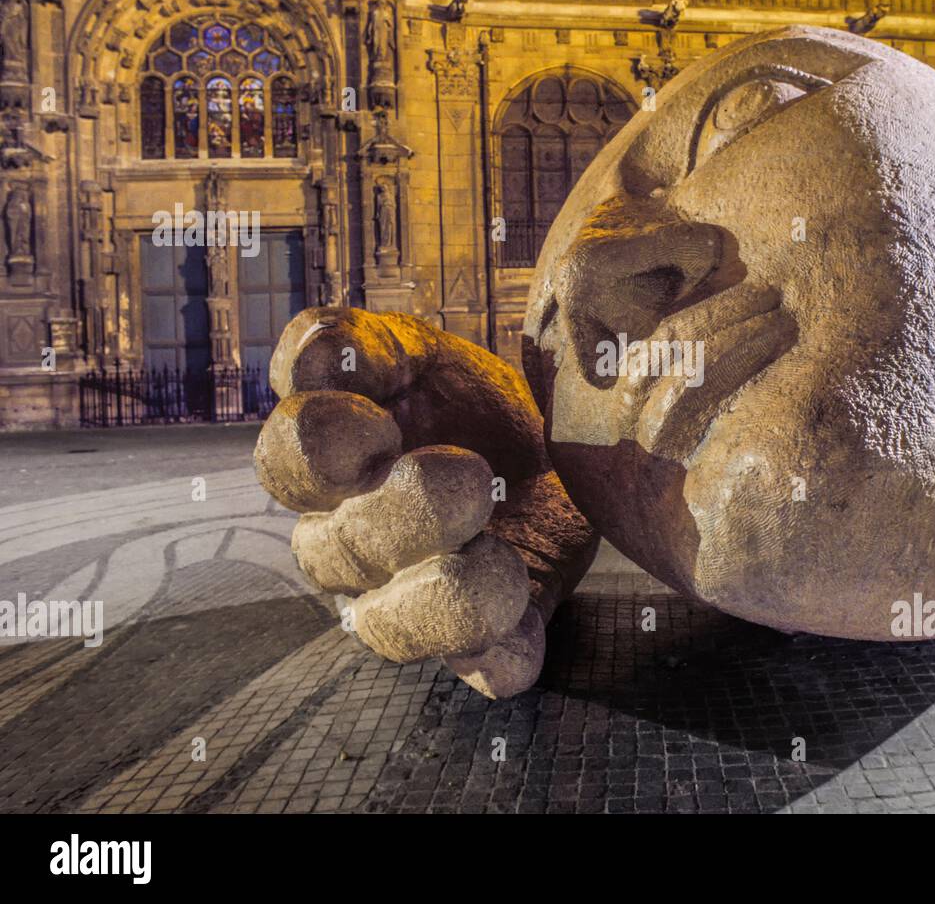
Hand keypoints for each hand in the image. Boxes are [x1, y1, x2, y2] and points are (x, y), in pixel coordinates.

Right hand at [253, 307, 597, 697]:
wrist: (568, 451)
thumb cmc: (471, 405)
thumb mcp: (423, 354)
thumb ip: (368, 344)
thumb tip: (314, 356)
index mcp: (333, 469)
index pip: (287, 463)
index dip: (320, 447)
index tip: (384, 419)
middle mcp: (356, 543)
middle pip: (334, 551)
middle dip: (399, 513)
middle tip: (465, 475)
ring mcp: (418, 597)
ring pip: (392, 629)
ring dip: (443, 599)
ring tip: (496, 558)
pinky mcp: (492, 634)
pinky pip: (486, 669)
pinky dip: (501, 655)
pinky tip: (518, 626)